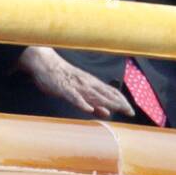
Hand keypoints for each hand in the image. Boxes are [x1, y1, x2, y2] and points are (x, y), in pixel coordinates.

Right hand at [18, 46, 134, 117]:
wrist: (44, 62)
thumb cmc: (62, 77)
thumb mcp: (80, 90)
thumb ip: (94, 101)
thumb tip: (108, 112)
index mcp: (91, 83)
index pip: (111, 92)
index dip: (122, 101)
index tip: (131, 112)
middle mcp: (87, 83)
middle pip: (105, 94)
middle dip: (119, 103)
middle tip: (130, 112)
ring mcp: (76, 86)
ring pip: (93, 95)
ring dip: (105, 102)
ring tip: (117, 109)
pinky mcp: (64, 88)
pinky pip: (74, 96)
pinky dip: (81, 102)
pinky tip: (88, 109)